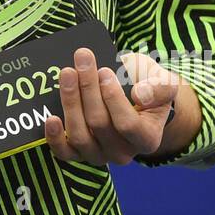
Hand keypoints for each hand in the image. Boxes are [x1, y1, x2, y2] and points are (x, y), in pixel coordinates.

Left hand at [44, 47, 180, 166]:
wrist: (137, 100)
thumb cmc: (149, 89)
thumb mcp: (164, 83)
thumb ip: (160, 87)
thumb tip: (139, 94)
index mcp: (146, 138)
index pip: (127, 124)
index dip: (113, 98)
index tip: (104, 71)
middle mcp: (122, 153)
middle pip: (99, 124)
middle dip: (88, 88)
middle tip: (81, 59)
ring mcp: (99, 154)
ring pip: (80, 135)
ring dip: (70, 101)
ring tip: (67, 73)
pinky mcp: (78, 153)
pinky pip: (64, 152)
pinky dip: (55, 137)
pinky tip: (50, 117)